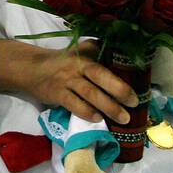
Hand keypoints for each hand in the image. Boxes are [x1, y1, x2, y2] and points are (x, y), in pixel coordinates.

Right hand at [22, 41, 137, 123]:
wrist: (31, 69)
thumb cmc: (63, 63)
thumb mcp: (79, 54)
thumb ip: (98, 56)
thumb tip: (129, 67)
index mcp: (85, 53)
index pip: (105, 55)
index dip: (122, 64)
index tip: (141, 76)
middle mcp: (76, 64)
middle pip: (99, 74)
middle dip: (119, 89)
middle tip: (134, 102)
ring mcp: (66, 79)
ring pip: (89, 92)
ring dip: (108, 106)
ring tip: (123, 118)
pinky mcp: (57, 93)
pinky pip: (74, 104)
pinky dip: (87, 112)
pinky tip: (98, 119)